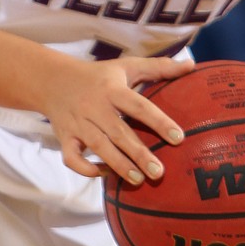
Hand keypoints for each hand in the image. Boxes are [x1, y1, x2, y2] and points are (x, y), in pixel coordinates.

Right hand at [41, 55, 197, 183]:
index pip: (139, 106)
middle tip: (160, 172)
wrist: (53, 80)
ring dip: (118, 165)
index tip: (179, 138)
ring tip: (139, 180)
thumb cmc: (98, 76)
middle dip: (139, 154)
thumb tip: (191, 65)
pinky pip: (72, 157)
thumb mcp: (127, 66)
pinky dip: (86, 168)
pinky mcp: (64, 138)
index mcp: (113, 89)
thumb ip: (159, 67)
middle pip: (119, 133)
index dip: (159, 122)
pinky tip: (105, 174)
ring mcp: (78, 124)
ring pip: (99, 147)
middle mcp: (95, 107)